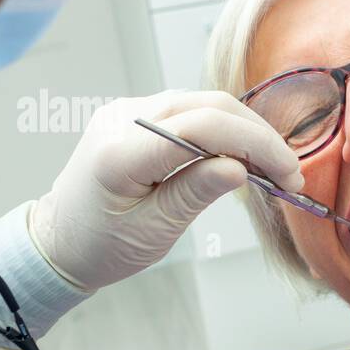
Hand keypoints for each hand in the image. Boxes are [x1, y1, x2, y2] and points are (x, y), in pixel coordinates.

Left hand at [30, 90, 303, 289]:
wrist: (59, 241)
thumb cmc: (102, 245)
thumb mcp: (153, 231)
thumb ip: (195, 193)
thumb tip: (240, 168)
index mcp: (121, 152)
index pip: (203, 128)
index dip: (256, 146)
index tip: (289, 176)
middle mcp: (123, 118)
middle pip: (210, 107)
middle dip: (259, 137)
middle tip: (290, 174)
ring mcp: (128, 111)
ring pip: (204, 103)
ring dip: (246, 131)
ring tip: (273, 167)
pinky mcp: (137, 114)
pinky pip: (190, 111)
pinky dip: (224, 129)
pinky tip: (243, 155)